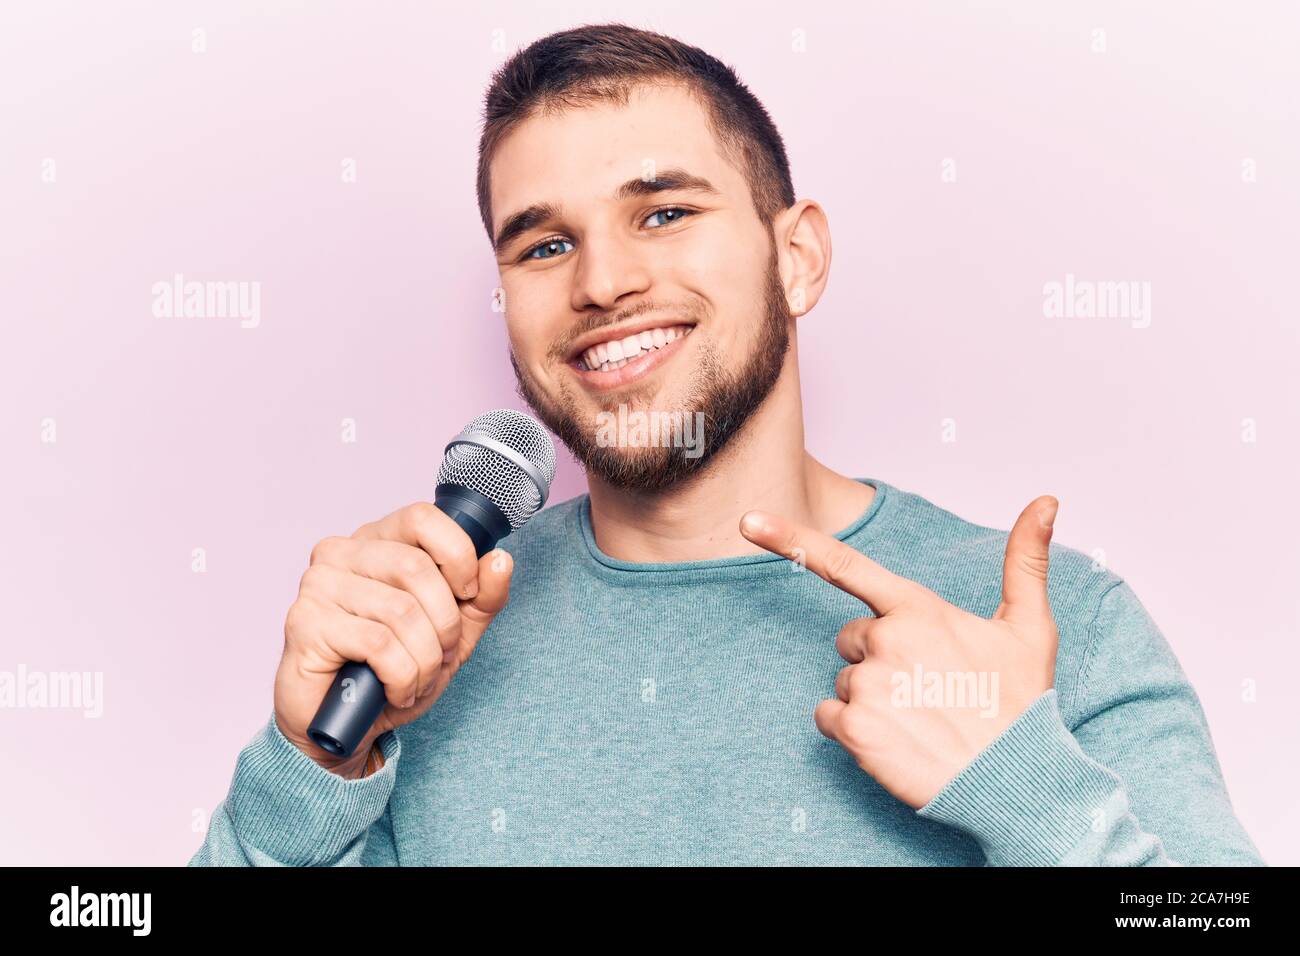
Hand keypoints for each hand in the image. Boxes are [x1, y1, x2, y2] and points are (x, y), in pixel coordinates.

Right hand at [273, 502, 513, 776]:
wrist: (345, 729)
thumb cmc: (393, 673)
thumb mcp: (453, 634)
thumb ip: (482, 598)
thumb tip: (500, 560)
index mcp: (376, 541)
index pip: (421, 518)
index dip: (457, 555)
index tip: (467, 595)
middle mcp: (341, 553)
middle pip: (416, 567)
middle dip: (445, 622)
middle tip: (443, 654)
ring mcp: (318, 586)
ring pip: (401, 611)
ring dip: (425, 658)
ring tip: (417, 679)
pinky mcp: (305, 624)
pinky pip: (378, 643)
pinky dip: (402, 677)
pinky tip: (395, 691)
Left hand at [739, 495, 1060, 808]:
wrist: (1020, 781)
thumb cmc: (1023, 704)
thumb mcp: (1031, 628)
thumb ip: (1026, 560)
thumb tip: (1047, 500)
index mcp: (918, 609)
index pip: (845, 566)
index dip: (790, 538)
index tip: (747, 520)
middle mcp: (885, 640)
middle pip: (850, 639)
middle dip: (879, 658)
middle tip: (927, 686)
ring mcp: (867, 686)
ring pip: (844, 681)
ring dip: (872, 697)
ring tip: (921, 716)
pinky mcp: (854, 729)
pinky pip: (828, 717)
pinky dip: (854, 731)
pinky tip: (897, 739)